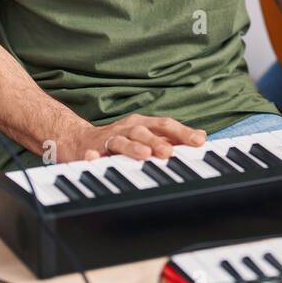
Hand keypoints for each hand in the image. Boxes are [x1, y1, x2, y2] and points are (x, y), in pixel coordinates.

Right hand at [61, 114, 206, 161]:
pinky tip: (97, 159)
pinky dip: (94, 156)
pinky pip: (92, 153)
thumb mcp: (148, 136)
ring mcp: (109, 138)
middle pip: (144, 131)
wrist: (80, 140)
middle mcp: (127, 128)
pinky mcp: (91, 150)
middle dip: (157, 141)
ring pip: (121, 141)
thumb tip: (202, 135)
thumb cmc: (121, 140)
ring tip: (144, 154)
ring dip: (132, 147)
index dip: (182, 132)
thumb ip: (173, 137)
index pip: (165, 125)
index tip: (199, 141)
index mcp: (143, 124)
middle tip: (169, 152)